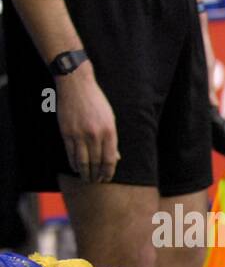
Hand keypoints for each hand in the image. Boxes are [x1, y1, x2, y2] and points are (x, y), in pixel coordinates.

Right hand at [55, 64, 118, 182]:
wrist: (76, 85)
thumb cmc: (96, 102)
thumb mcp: (110, 119)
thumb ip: (112, 140)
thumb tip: (116, 158)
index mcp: (109, 132)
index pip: (110, 160)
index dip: (108, 172)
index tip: (106, 178)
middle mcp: (95, 135)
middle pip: (96, 163)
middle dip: (97, 175)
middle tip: (96, 181)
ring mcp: (79, 134)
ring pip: (83, 161)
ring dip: (85, 173)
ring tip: (87, 178)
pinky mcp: (66, 132)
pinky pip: (70, 153)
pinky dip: (73, 163)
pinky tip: (76, 168)